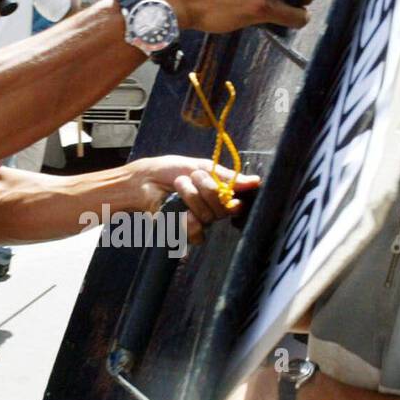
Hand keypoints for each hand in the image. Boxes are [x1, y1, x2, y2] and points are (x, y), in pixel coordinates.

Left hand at [133, 155, 260, 244]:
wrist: (144, 179)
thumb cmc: (171, 171)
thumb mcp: (202, 167)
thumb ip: (228, 177)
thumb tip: (256, 181)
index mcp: (217, 196)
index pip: (237, 206)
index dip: (234, 200)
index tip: (228, 191)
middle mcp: (210, 211)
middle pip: (222, 209)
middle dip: (206, 188)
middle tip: (191, 177)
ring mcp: (196, 222)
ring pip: (207, 217)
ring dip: (190, 197)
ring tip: (178, 186)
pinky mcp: (182, 232)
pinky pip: (194, 231)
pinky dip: (183, 216)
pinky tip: (173, 206)